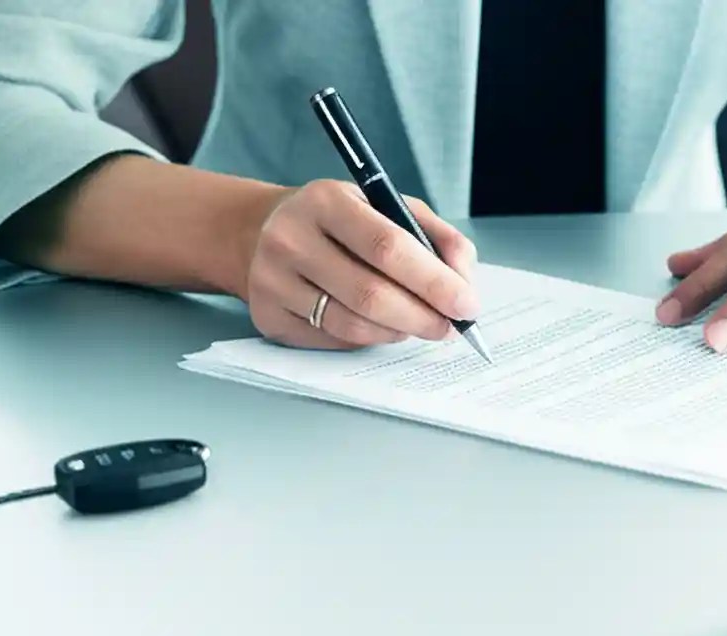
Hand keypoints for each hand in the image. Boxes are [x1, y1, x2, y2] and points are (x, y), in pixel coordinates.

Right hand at [242, 180, 477, 348]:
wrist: (259, 231)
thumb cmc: (340, 221)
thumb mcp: (387, 206)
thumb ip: (436, 236)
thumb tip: (464, 283)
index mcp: (326, 201)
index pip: (388, 246)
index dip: (434, 281)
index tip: (466, 304)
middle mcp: (291, 239)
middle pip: (370, 294)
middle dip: (423, 317)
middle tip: (451, 327)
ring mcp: (272, 281)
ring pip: (353, 325)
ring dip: (398, 332)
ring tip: (418, 324)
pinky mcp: (268, 316)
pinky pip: (334, 341)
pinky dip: (369, 339)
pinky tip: (380, 325)